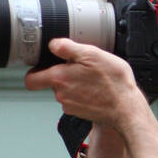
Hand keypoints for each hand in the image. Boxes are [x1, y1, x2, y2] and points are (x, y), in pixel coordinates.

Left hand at [23, 38, 142, 131]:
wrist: (126, 108)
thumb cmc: (113, 82)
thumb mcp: (92, 54)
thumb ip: (67, 48)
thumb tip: (53, 44)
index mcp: (59, 78)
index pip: (30, 80)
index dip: (34, 71)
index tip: (42, 66)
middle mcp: (60, 94)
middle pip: (50, 82)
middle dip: (61, 74)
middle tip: (78, 67)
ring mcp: (70, 105)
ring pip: (64, 91)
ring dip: (74, 83)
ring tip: (92, 78)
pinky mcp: (80, 113)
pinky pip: (75, 100)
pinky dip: (82, 93)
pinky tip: (96, 88)